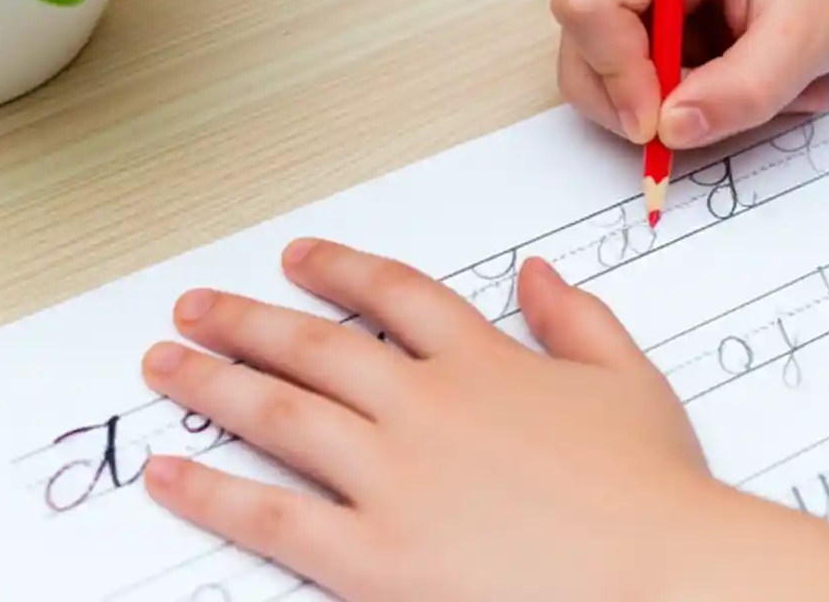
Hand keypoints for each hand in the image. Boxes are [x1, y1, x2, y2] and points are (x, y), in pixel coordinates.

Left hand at [139, 239, 714, 600]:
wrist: (662, 575)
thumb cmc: (654, 488)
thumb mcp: (628, 378)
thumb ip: (576, 317)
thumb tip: (535, 273)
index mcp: (483, 362)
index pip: (394, 294)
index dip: (338, 268)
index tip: (299, 258)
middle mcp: (425, 406)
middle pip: (315, 345)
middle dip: (246, 320)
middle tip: (195, 309)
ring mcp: (393, 478)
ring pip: (280, 413)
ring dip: (213, 382)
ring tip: (166, 364)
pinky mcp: (373, 555)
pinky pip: (273, 515)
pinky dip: (212, 493)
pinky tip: (167, 475)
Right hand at [550, 0, 828, 148]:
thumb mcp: (808, 35)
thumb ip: (741, 88)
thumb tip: (670, 131)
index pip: (590, 4)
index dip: (617, 73)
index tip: (661, 125)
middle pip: (583, 42)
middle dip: (634, 99)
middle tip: (700, 122)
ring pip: (603, 72)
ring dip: (666, 107)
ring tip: (745, 96)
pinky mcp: (654, 17)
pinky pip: (637, 82)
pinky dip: (682, 104)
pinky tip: (741, 89)